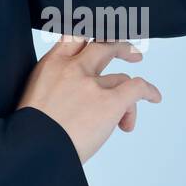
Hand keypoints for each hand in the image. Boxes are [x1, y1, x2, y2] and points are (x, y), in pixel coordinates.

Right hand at [15, 35, 162, 163]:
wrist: (34, 148)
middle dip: (119, 47)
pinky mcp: (109, 102)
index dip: (91, 38)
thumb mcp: (35, 95)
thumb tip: (76, 95)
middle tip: (130, 54)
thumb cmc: (32, 131)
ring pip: (121, 77)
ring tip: (124, 119)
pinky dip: (148, 90)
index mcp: (50, 65)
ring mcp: (92, 84)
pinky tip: (153, 97)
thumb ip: (55, 85)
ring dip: (127, 96)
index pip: (74, 37)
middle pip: (103, 46)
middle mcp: (72, 68)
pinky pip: (137, 87)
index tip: (100, 41)